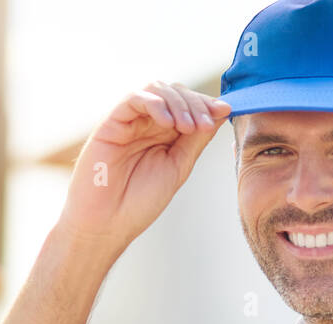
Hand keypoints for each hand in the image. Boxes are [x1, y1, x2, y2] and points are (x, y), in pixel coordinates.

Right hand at [56, 81, 231, 254]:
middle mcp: (147, 124)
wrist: (107, 224)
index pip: (189, 105)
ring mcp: (130, 121)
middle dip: (196, 104)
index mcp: (165, 135)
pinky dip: (154, 104)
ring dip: (178, 103)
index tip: (225, 111)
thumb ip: (196, 140)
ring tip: (187, 126)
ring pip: (157, 90)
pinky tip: (167, 122)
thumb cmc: (139, 202)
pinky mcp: (111, 122)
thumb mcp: (178, 168)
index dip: (207, 104)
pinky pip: (134, 98)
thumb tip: (220, 112)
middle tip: (205, 124)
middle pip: (176, 93)